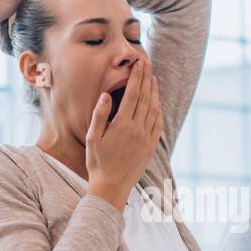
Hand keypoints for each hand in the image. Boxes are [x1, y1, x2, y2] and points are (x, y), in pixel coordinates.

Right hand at [85, 58, 161, 210]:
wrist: (112, 187)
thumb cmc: (98, 162)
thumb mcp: (92, 138)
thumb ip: (100, 115)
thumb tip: (107, 95)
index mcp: (122, 125)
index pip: (133, 94)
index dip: (137, 77)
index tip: (139, 64)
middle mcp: (137, 130)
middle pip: (145, 98)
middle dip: (146, 79)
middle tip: (147, 64)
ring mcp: (146, 138)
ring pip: (153, 109)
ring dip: (154, 92)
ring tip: (153, 78)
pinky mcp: (151, 147)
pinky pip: (158, 124)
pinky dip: (158, 110)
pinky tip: (156, 102)